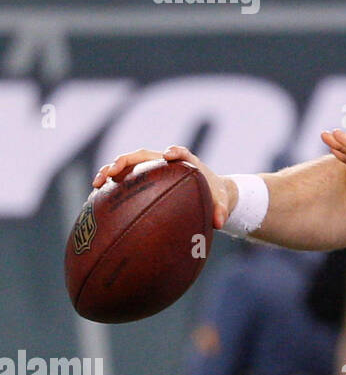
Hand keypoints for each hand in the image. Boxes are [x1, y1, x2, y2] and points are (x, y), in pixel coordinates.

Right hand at [93, 145, 232, 229]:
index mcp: (187, 163)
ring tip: (96, 184)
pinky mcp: (141, 177)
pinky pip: (124, 178)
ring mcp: (151, 168)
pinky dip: (110, 184)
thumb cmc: (213, 195)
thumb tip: (219, 223)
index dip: (175, 151)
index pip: (181, 152)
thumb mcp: (220, 203)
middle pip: (143, 154)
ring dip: (110, 170)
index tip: (168, 155)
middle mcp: (165, 161)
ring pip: (127, 164)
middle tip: (112, 171)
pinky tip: (96, 199)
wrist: (208, 192)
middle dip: (126, 160)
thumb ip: (221, 210)